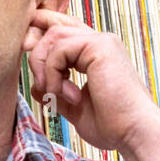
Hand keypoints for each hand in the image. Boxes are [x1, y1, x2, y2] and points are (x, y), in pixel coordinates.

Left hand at [21, 8, 159, 153]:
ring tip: (53, 94)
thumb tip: (35, 87)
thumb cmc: (112, 124)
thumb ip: (56, 94)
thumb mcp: (75, 108)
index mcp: (97, 54)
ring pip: (54, 36)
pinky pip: (59, 49)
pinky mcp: (100, 46)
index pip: (65, 30)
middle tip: (38, 83)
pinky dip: (52, 73)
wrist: (133, 132)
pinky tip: (64, 94)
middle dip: (37, 53)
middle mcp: (100, 42)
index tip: (26, 48)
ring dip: (43, 67)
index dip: (43, 34)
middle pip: (55, 29)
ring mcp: (101, 42)